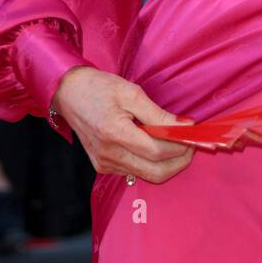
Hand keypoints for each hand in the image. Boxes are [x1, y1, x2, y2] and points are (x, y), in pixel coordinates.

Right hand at [52, 65, 195, 183]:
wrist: (68, 93)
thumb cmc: (99, 87)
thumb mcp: (131, 93)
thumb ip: (159, 114)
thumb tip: (185, 127)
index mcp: (115, 133)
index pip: (158, 151)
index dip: (181, 145)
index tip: (193, 132)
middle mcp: (109, 154)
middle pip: (156, 172)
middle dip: (180, 161)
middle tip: (191, 144)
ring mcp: (104, 164)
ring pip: (147, 175)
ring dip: (167, 163)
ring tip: (174, 142)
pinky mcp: (102, 167)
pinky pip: (135, 171)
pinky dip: (151, 162)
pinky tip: (154, 145)